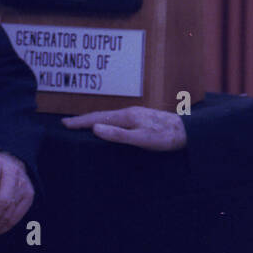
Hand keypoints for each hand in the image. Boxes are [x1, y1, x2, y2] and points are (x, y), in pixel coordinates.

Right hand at [61, 106, 185, 150]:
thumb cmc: (165, 137)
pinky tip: (109, 126)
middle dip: (84, 119)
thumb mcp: (141, 139)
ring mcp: (136, 114)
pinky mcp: (142, 119)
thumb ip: (118, 134)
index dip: (81, 122)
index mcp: (127, 116)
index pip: (98, 119)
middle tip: (68, 123)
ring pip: (110, 116)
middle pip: (101, 115)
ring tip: (83, 124)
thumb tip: (95, 129)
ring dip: (95, 120)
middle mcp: (130, 112)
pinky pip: (118, 119)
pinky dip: (107, 122)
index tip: (65, 124)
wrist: (187, 131)